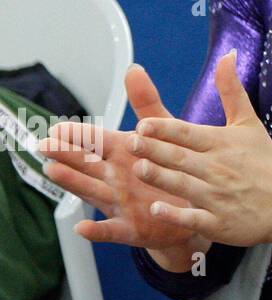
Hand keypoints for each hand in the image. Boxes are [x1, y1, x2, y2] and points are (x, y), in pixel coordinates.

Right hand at [38, 61, 206, 262]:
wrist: (198, 204)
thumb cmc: (174, 164)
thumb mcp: (164, 130)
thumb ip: (147, 103)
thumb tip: (134, 69)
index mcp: (123, 152)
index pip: (96, 140)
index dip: (79, 134)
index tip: (58, 126)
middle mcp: (115, 176)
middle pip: (86, 164)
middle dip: (66, 154)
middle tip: (45, 145)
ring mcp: (119, 202)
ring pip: (93, 191)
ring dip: (74, 183)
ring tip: (54, 172)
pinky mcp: (131, 227)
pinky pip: (112, 230)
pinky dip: (97, 231)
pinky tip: (83, 228)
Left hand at [126, 49, 271, 246]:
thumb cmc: (266, 162)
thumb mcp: (249, 124)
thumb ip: (232, 90)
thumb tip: (228, 54)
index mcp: (222, 144)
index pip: (188, 133)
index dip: (165, 129)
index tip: (144, 124)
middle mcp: (219, 169)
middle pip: (181, 157)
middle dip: (155, 149)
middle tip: (131, 142)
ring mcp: (219, 197)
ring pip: (184, 185)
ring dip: (161, 177)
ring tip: (138, 170)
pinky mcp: (220, 222)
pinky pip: (194, 217)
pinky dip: (176, 214)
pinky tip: (156, 209)